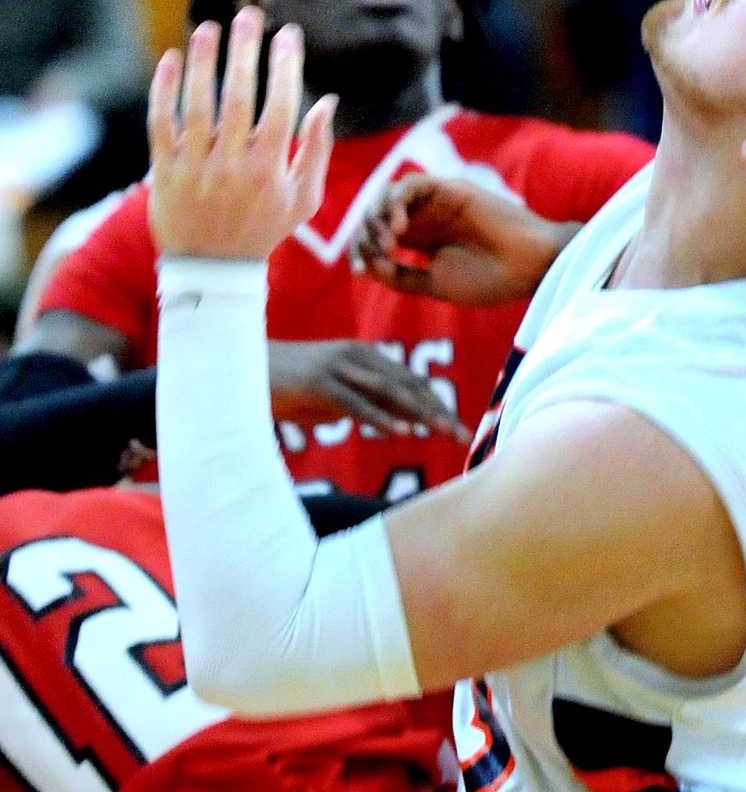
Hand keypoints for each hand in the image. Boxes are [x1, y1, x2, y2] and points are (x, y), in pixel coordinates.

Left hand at [148, 10, 333, 261]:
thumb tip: (327, 101)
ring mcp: (196, 167)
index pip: (281, 106)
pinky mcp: (165, 171)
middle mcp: (233, 165)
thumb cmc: (264, 228)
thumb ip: (317, 149)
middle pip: (238, 97)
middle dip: (245, 52)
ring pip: (197, 105)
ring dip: (203, 62)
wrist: (212, 270)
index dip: (286, 66)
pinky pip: (161, 124)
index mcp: (270, 169)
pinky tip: (171, 60)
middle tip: (248, 15)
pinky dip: (164, 91)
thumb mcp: (304, 198)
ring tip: (209, 27)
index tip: (288, 34)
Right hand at [267, 337, 468, 438]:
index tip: (458, 428)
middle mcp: (357, 357)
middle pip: (407, 385)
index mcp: (364, 358)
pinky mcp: (317, 382)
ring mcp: (337, 367)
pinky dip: (379, 418)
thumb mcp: (332, 399)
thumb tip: (395, 420)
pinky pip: (355, 402)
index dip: (436, 405)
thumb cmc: (286, 387)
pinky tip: (400, 433)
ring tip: (443, 432)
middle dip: (437, 410)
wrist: (236, 371)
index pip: (409, 383)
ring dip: (419, 413)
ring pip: (389, 391)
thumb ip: (363, 404)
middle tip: (464, 434)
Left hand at [352, 173, 573, 305]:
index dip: (362, 250)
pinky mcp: (450, 189)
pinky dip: (397, 201)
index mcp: (423, 241)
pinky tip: (401, 227)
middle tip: (378, 253)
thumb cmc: (490, 280)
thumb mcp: (436, 285)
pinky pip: (411, 183)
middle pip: (378, 214)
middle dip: (366, 233)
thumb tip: (365, 267)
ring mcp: (437, 202)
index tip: (359, 269)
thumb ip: (401, 277)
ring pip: (389, 195)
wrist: (528, 268)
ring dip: (379, 216)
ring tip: (389, 241)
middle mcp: (426, 218)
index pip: (378, 236)